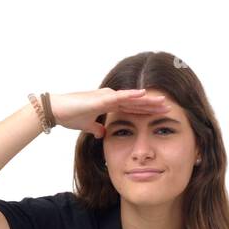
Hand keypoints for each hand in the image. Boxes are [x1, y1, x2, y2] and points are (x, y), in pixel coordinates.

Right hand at [49, 87, 168, 139]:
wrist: (58, 111)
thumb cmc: (70, 116)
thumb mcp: (88, 126)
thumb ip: (97, 128)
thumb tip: (103, 133)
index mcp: (109, 105)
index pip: (133, 109)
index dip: (147, 111)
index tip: (160, 114)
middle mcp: (111, 98)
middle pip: (137, 102)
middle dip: (153, 105)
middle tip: (169, 107)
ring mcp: (108, 96)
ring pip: (133, 98)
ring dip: (148, 100)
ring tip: (163, 101)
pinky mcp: (103, 98)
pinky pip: (121, 97)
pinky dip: (133, 96)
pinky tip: (145, 95)